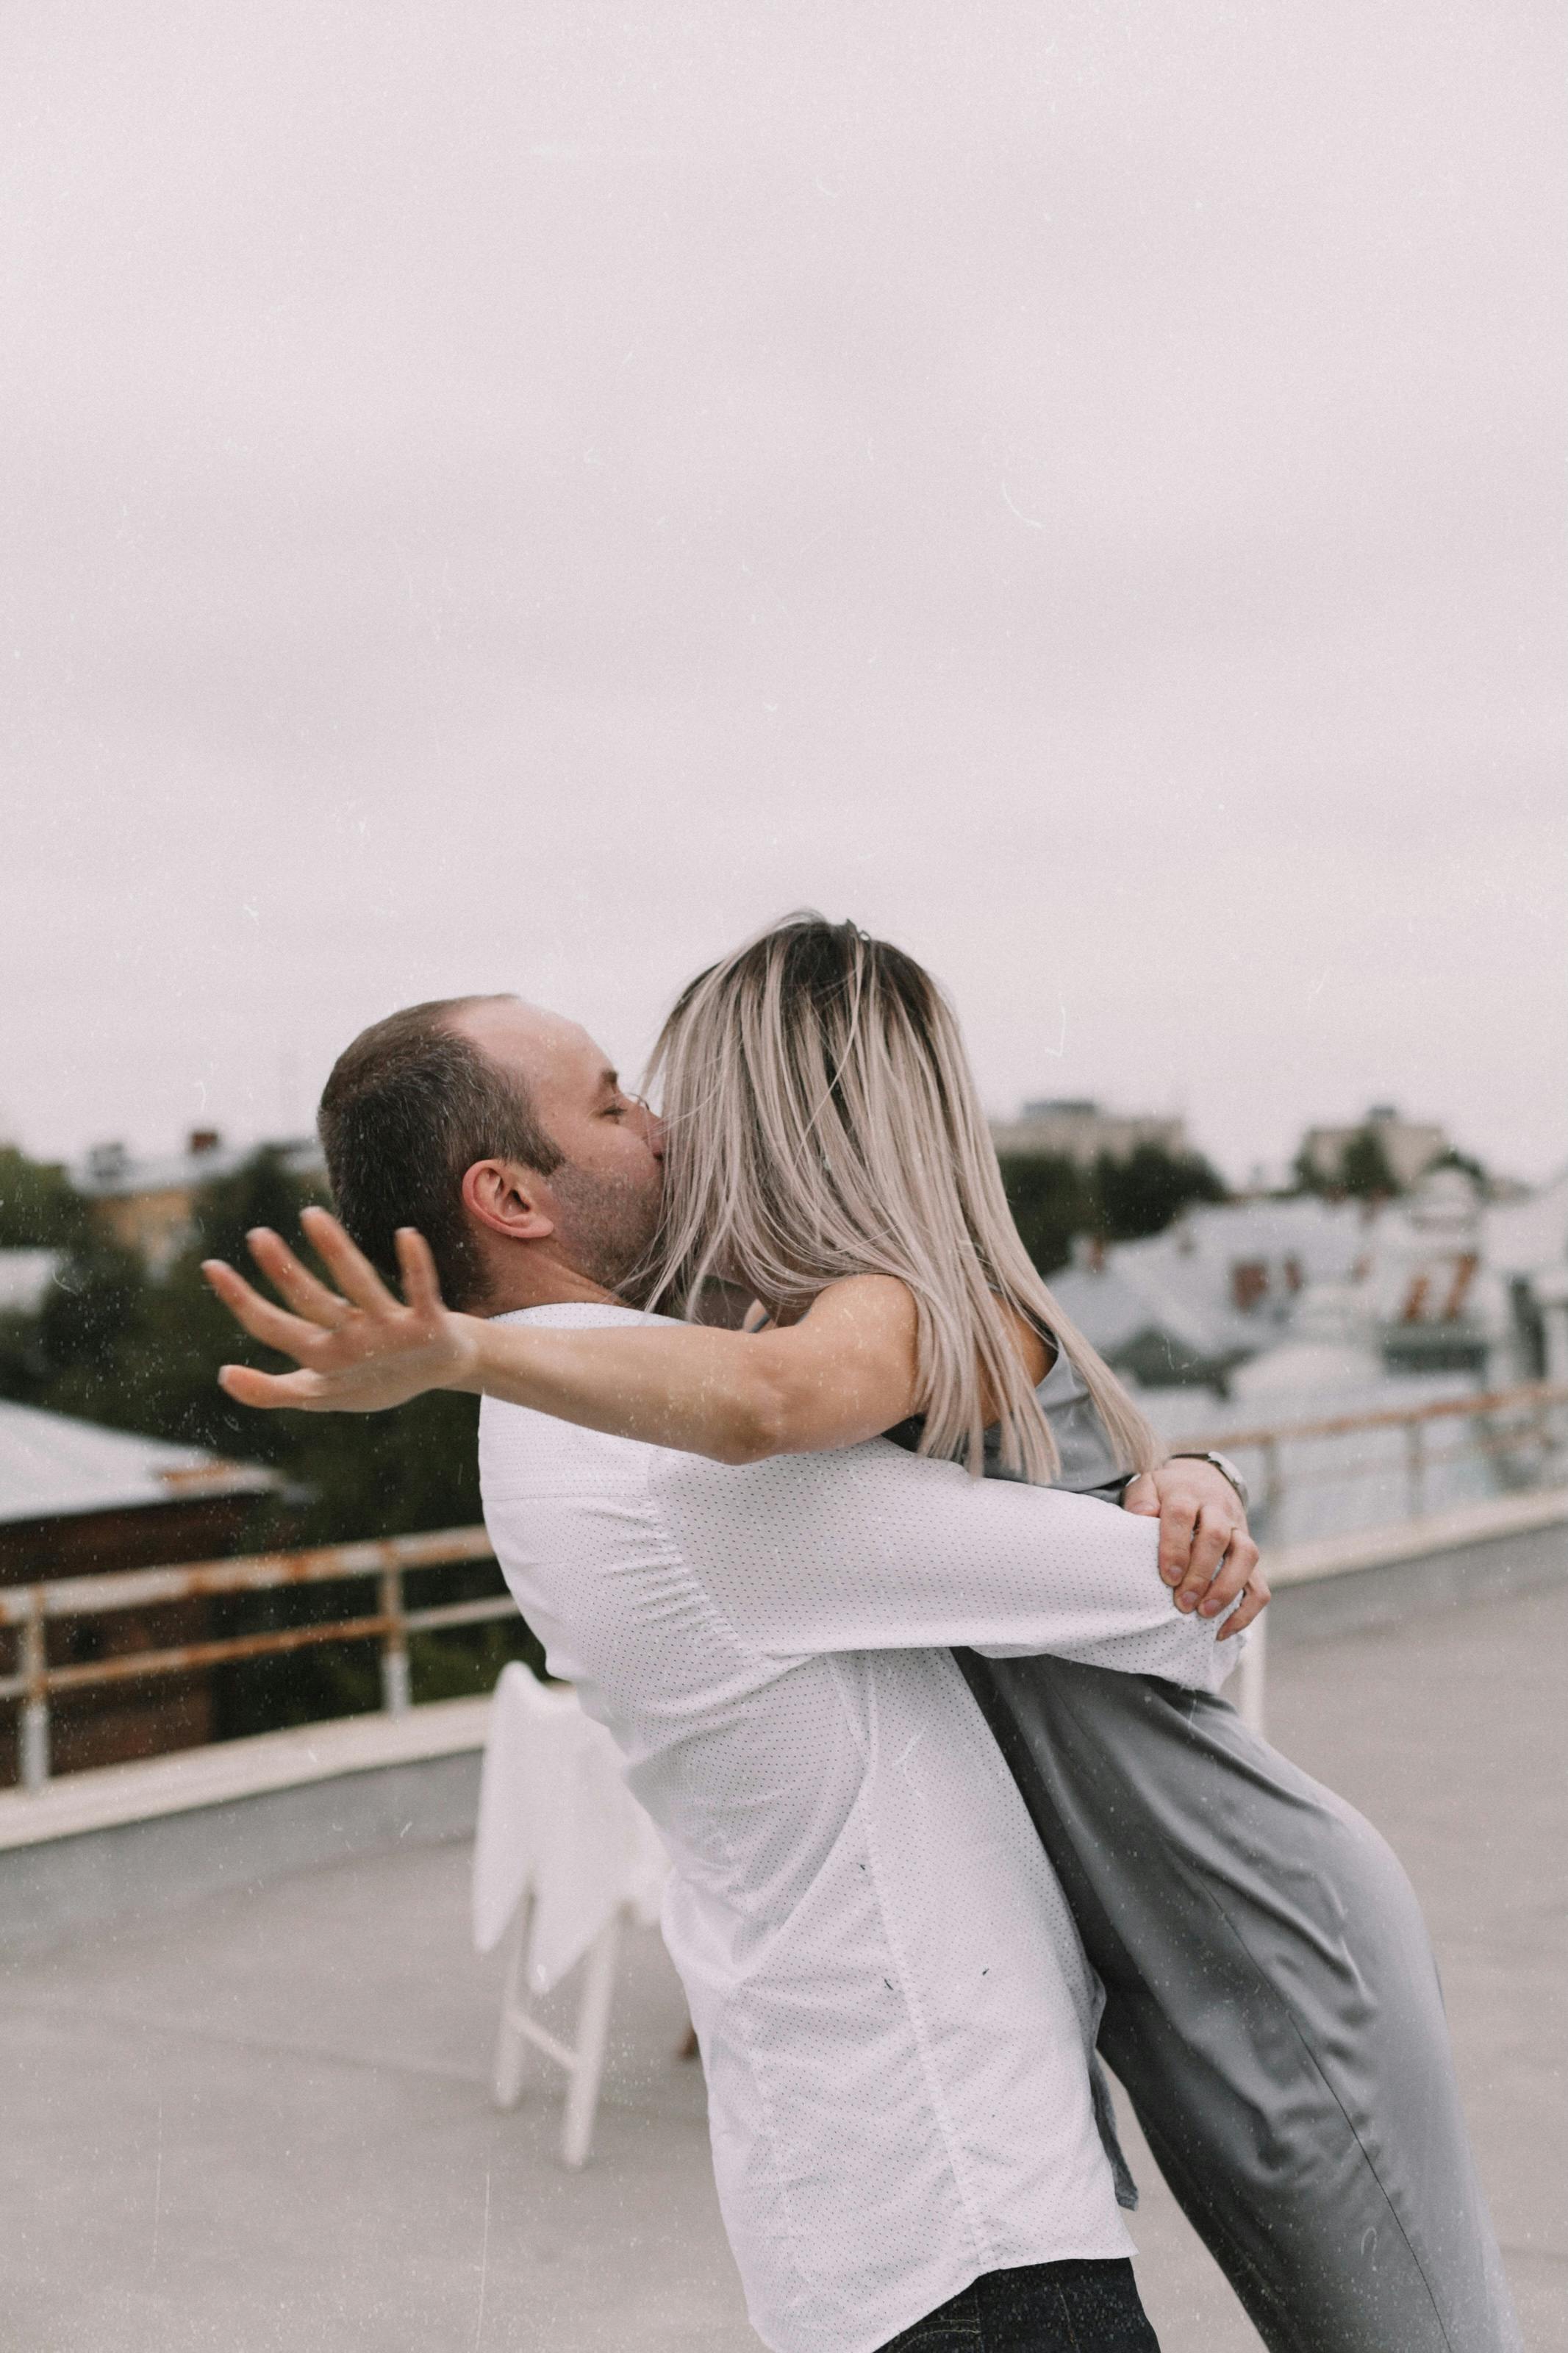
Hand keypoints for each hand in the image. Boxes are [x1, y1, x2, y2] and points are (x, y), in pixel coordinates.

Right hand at [201, 1207, 479, 1412]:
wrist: (442, 1373)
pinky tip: (406, 1233)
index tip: (212, 1265)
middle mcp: (354, 1346)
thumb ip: (272, 1390)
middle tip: (258, 1235)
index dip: (241, 1300)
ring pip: (360, 1286)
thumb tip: (223, 1375)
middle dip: (284, 1271)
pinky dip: (416, 1264)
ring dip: (337, 1251)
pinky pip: (422, 1289)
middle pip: (312, 1302)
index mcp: (323, 1359)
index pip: (272, 1328)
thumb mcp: (321, 1394)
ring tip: (312, 1215)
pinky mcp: (429, 1321)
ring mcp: (391, 1333)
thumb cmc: (374, 1378)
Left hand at [1122, 1459, 1267, 1639]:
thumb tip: (1142, 1515)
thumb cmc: (1168, 1492)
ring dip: (1227, 1588)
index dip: (1175, 1546)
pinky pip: (1259, 1583)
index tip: (1168, 1576)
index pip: (1182, 1515)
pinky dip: (1247, 1610)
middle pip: (1217, 1537)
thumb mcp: (1149, 1485)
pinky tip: (1224, 1630)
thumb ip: (1141, 1499)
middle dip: (1201, 1574)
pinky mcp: (1249, 1554)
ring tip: (1205, 1614)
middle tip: (1182, 1603)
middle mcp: (1217, 1511)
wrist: (1204, 1480)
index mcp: (1187, 1495)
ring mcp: (1238, 1532)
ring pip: (1247, 1555)